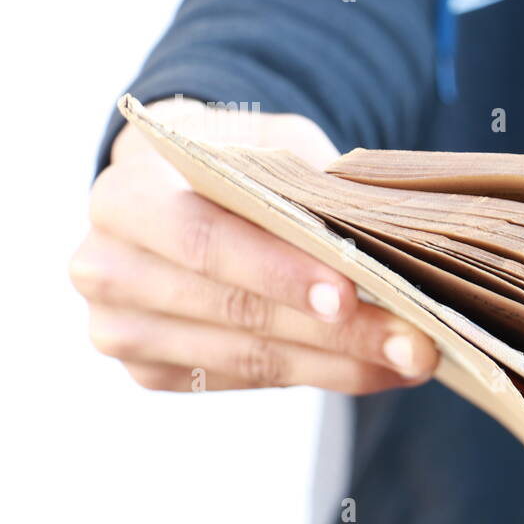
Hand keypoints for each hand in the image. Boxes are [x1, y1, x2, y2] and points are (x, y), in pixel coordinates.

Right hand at [70, 97, 438, 392]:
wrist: (176, 186)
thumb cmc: (233, 159)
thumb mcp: (268, 144)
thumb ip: (309, 183)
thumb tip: (385, 235)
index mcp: (125, 196)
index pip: (203, 240)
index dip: (276, 271)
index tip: (349, 293)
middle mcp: (107, 267)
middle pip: (236, 311)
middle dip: (337, 332)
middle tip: (415, 343)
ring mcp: (122, 328)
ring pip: (249, 358)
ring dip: (343, 365)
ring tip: (414, 360)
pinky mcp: (150, 370)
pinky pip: (248, 379)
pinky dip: (322, 374)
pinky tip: (379, 368)